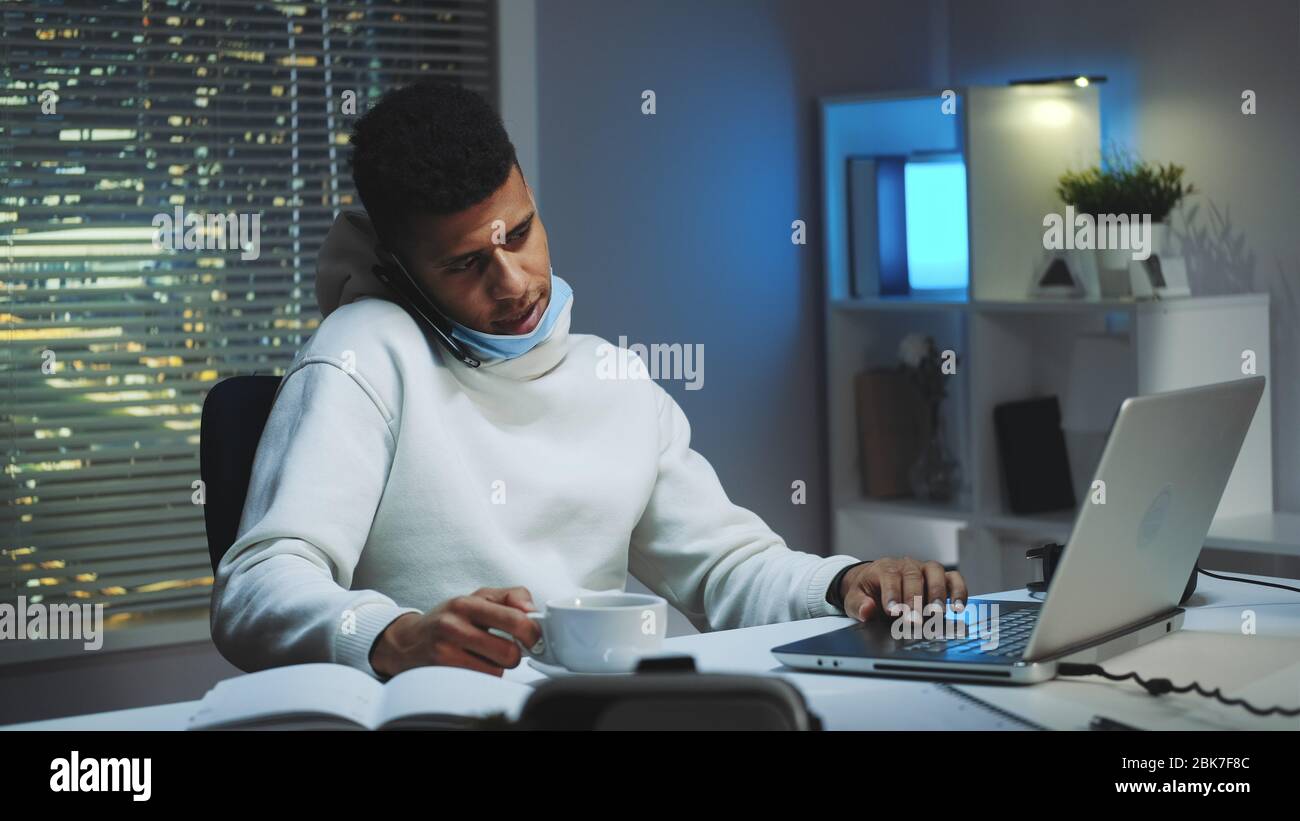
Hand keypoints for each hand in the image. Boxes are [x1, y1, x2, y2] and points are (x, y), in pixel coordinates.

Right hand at [369, 586, 541, 677]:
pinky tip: (473, 665)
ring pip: (496, 671)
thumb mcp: (479, 598)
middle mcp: (453, 626)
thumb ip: (511, 597)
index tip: (535, 638)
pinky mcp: (441, 673)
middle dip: (515, 654)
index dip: (533, 632)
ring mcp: (445, 651)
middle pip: (509, 652)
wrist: (408, 641)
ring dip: (497, 667)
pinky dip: (483, 676)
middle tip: (507, 649)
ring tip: (485, 656)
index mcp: (467, 604)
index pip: (514, 619)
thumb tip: (533, 612)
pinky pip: (480, 681)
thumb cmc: (450, 618)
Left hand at [840, 558, 966, 622]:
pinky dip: (959, 590)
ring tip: (937, 613)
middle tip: (915, 619)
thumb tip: (867, 610)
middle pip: (914, 577)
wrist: (875, 579)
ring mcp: (925, 570)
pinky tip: (958, 607)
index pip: (889, 577)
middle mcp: (907, 566)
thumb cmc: (868, 589)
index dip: (892, 594)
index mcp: (885, 568)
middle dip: (915, 599)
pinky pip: (954, 578)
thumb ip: (858, 605)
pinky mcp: (941, 578)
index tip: (893, 611)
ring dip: (938, 593)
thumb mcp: (854, 598)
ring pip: (936, 573)